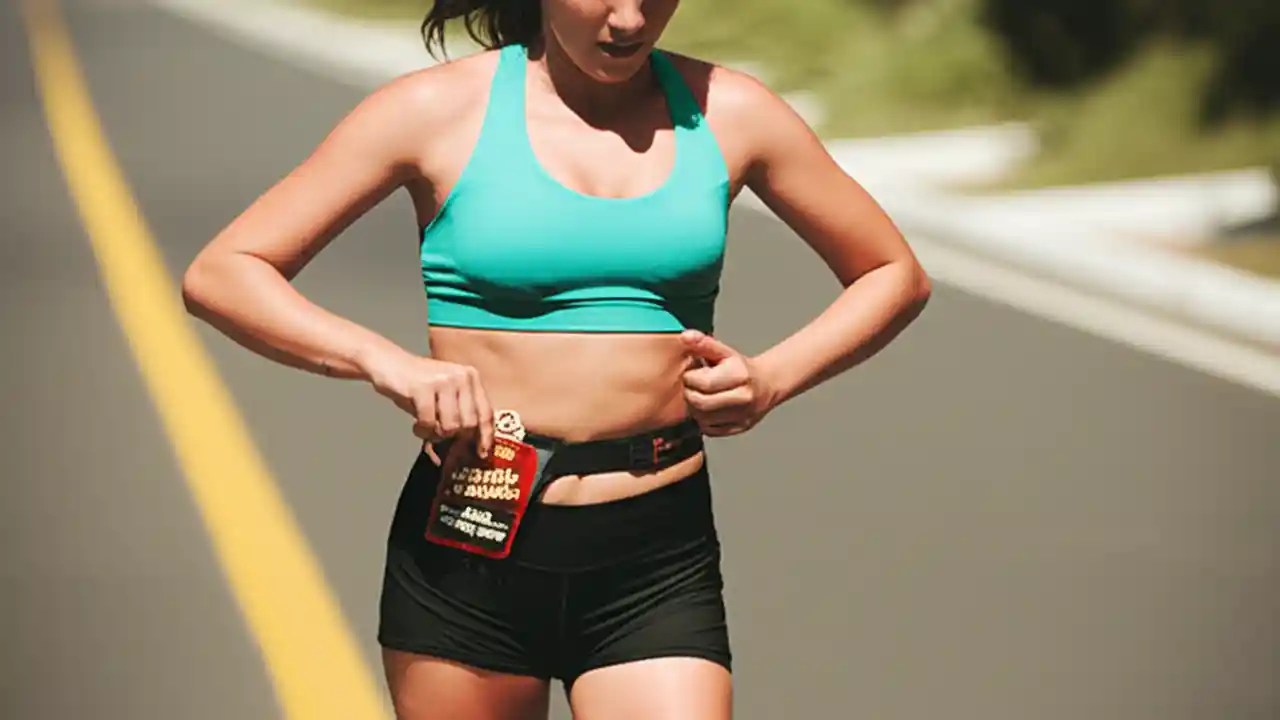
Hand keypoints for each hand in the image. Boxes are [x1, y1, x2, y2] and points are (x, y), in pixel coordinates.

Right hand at [360, 348, 494, 458]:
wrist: (387, 362)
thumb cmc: (417, 385)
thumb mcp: (445, 396)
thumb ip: (460, 414)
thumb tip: (472, 447)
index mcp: (471, 378)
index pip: (486, 412)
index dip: (485, 436)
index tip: (481, 453)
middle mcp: (462, 376)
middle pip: (469, 424)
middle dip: (453, 436)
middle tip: (438, 434)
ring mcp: (443, 381)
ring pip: (450, 426)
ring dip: (435, 434)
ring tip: (423, 426)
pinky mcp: (423, 388)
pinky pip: (429, 422)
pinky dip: (421, 430)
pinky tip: (415, 424)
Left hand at [680, 330, 778, 436]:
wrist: (767, 384)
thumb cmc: (741, 368)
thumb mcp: (724, 352)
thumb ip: (703, 344)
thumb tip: (685, 336)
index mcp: (740, 375)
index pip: (703, 383)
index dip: (690, 377)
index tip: (692, 373)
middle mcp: (744, 398)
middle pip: (701, 403)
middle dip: (690, 394)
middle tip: (693, 386)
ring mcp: (743, 416)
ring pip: (703, 419)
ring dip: (695, 408)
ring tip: (701, 395)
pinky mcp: (740, 428)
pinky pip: (710, 430)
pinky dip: (704, 420)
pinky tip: (709, 408)